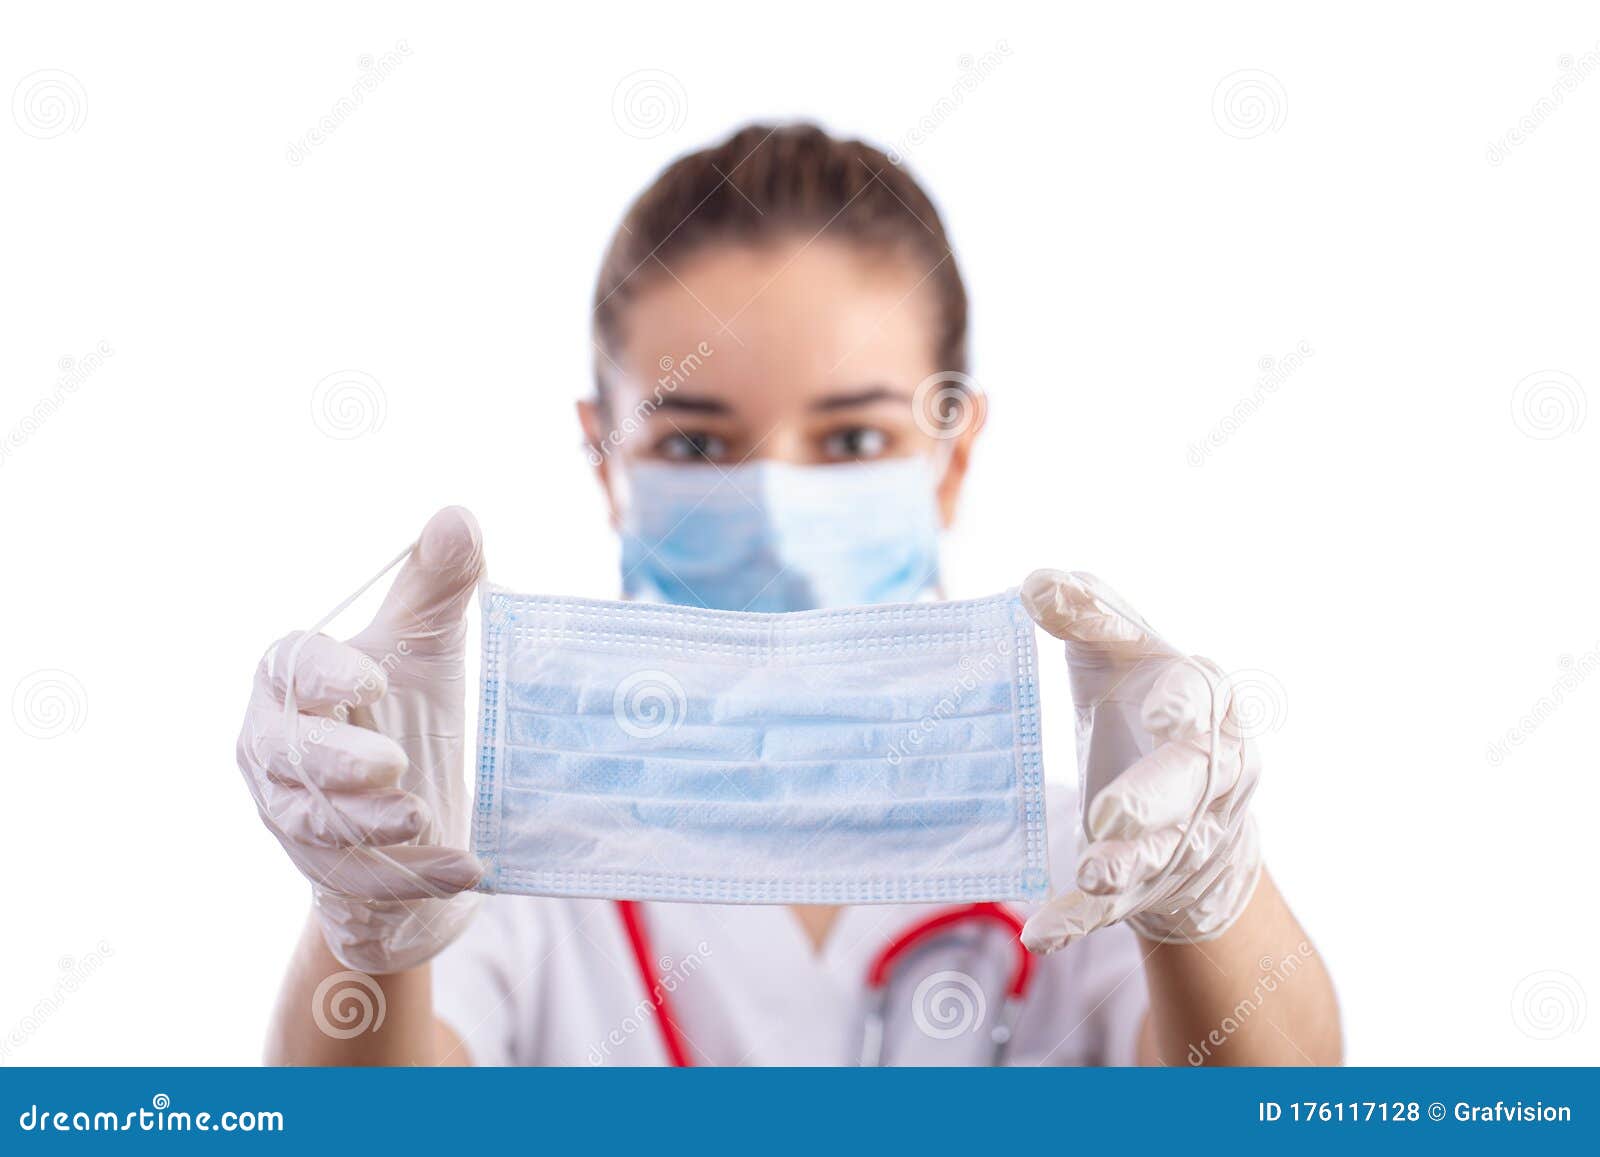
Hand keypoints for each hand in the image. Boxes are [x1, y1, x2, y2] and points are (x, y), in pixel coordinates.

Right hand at [236, 507, 485, 972]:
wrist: (411, 820)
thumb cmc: (404, 715)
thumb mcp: (427, 652)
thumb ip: (435, 590)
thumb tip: (457, 516)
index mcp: (293, 683)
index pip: (286, 668)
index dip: (322, 673)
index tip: (371, 677)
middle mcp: (276, 750)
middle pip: (285, 755)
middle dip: (336, 763)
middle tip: (393, 764)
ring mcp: (295, 817)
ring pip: (315, 826)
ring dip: (370, 827)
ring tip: (422, 816)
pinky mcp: (329, 874)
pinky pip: (363, 882)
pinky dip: (414, 877)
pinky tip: (467, 866)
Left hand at [1018, 569, 1261, 953]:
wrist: (1190, 800)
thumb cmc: (1145, 704)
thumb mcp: (1122, 652)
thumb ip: (1088, 614)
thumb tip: (1038, 579)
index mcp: (1205, 702)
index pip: (1202, 697)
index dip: (1188, 705)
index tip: (1168, 710)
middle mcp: (1209, 772)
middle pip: (1191, 788)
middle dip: (1154, 801)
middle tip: (1110, 814)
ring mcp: (1185, 833)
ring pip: (1160, 854)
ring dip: (1125, 866)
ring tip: (1090, 871)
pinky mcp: (1150, 882)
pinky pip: (1118, 907)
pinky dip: (1081, 920)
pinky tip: (1044, 932)